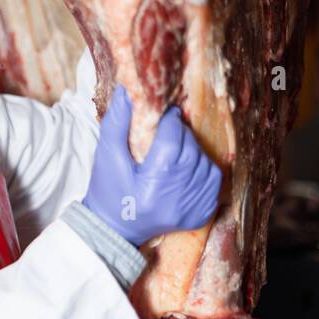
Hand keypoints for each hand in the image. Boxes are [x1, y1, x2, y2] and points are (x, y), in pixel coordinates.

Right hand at [81, 85, 221, 246]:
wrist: (114, 227)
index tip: (167, 113)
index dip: (171, 123)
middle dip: (183, 134)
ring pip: (205, 163)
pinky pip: (212, 182)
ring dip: (194, 149)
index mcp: (151, 187)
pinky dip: (203, 167)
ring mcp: (191, 209)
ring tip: (177, 147)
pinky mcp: (201, 214)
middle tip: (171, 127)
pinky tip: (187, 165)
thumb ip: (116, 122)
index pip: (170, 144)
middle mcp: (176, 201)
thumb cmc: (107, 190)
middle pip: (190, 152)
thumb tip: (126, 91)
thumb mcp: (105, 155)